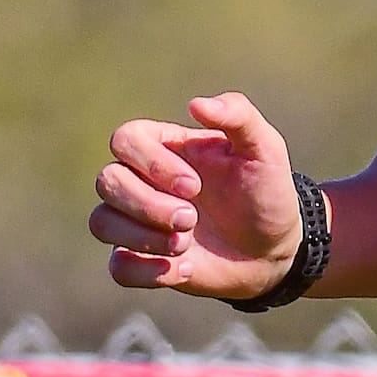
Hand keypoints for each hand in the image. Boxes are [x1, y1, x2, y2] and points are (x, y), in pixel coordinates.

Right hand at [91, 94, 302, 297]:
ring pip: (101, 223)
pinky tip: (186, 269)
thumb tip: (196, 105)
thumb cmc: (266, 192)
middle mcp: (143, 182)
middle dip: (147, 205)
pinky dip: (147, 272)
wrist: (275, 249)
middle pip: (108, 182)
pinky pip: (118, 268)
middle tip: (191, 219)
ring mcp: (139, 223)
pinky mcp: (143, 261)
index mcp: (164, 148)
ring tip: (185, 245)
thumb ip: (238, 115)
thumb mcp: (265, 149)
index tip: (195, 186)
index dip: (150, 163)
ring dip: (142, 238)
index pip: (125, 140)